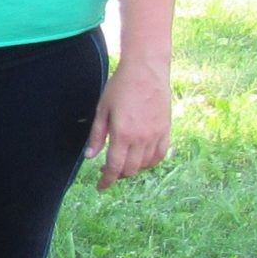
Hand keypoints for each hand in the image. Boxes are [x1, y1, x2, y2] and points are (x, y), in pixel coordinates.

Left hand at [86, 59, 170, 189]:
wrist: (146, 70)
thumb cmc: (120, 86)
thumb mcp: (102, 109)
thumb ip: (97, 135)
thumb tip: (90, 156)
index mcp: (123, 134)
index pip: (115, 167)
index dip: (107, 180)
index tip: (101, 187)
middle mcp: (142, 138)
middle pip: (130, 169)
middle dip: (118, 175)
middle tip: (108, 172)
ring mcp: (156, 135)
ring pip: (146, 164)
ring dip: (133, 169)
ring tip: (123, 165)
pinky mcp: (166, 130)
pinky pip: (161, 154)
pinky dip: (151, 162)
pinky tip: (142, 160)